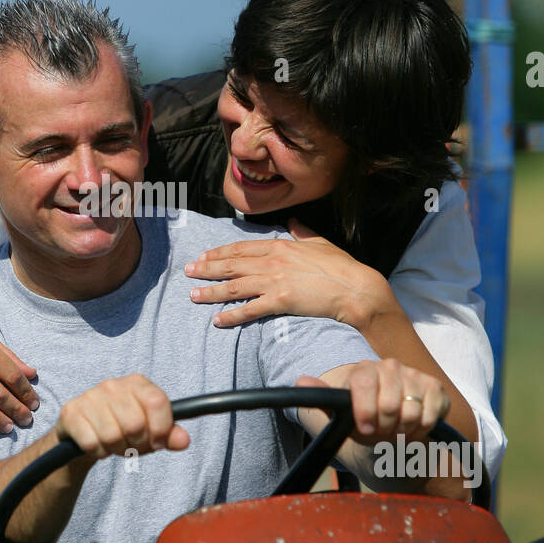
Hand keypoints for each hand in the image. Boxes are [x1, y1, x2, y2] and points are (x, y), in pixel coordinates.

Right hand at [55, 374, 189, 460]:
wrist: (83, 434)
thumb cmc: (122, 430)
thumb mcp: (149, 431)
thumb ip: (169, 435)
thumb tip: (184, 441)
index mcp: (137, 383)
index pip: (158, 402)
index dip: (161, 430)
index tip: (157, 442)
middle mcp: (113, 384)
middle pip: (135, 424)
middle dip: (136, 444)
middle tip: (131, 445)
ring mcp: (90, 396)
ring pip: (113, 435)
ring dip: (116, 449)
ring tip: (113, 444)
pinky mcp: (71, 412)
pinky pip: (92, 443)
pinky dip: (98, 452)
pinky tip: (97, 445)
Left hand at [184, 219, 391, 328]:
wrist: (355, 288)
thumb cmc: (341, 266)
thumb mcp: (320, 243)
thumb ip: (303, 232)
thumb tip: (294, 221)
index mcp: (280, 245)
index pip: (241, 248)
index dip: (219, 252)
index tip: (204, 256)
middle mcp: (273, 261)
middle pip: (232, 265)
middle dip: (207, 269)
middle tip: (188, 272)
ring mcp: (275, 281)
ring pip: (235, 286)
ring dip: (211, 291)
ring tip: (193, 295)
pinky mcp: (281, 301)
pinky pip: (250, 309)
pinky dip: (232, 315)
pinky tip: (218, 320)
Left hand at [296, 359, 449, 444]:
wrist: (388, 425)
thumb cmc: (359, 420)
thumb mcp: (337, 413)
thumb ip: (321, 397)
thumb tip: (300, 381)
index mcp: (363, 370)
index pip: (363, 385)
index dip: (364, 412)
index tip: (363, 429)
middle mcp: (390, 366)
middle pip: (389, 405)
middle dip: (383, 428)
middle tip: (380, 433)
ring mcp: (414, 375)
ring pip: (411, 413)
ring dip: (402, 432)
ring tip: (395, 432)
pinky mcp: (435, 387)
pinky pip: (430, 415)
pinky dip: (421, 429)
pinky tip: (413, 428)